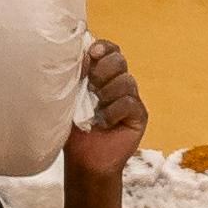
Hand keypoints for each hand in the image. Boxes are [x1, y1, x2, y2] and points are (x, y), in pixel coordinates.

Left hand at [67, 38, 145, 183]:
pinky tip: (104, 122)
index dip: (103, 47)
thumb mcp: (69, 98)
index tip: (91, 53)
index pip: (109, 50)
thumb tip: (83, 54)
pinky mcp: (139, 115)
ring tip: (95, 108)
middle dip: (104, 68)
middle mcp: (117, 83)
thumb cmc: (73, 129)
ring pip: (126, 80)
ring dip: (107, 92)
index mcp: (101, 75)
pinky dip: (114, 111)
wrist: (83, 160)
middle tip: (91, 85)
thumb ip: (76, 76)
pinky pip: (130, 102)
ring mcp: (130, 98)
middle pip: (119, 60)